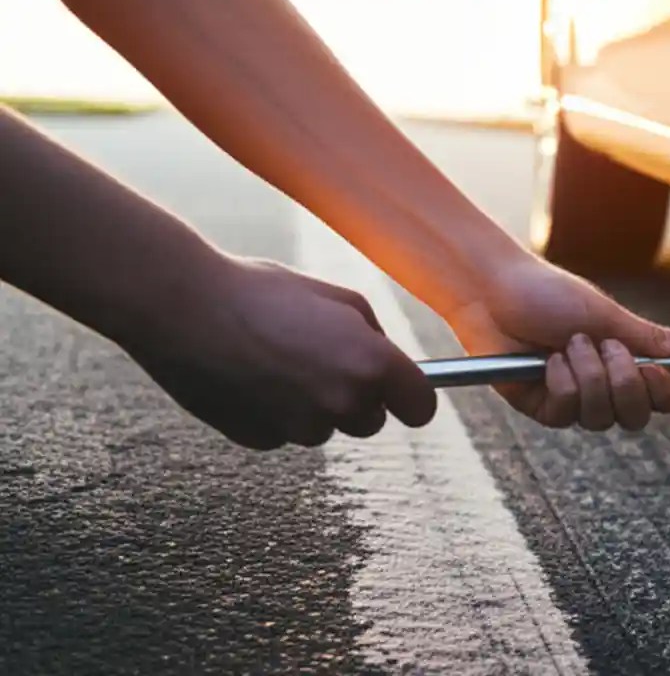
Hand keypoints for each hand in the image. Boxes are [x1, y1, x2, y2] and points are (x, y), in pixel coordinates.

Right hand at [123, 256, 435, 448]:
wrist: (184, 308)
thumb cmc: (262, 292)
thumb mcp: (339, 298)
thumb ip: (374, 336)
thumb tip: (386, 362)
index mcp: (370, 364)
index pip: (421, 407)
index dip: (412, 396)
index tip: (403, 389)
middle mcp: (342, 403)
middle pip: (372, 420)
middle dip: (358, 395)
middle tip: (324, 357)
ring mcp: (300, 428)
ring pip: (326, 426)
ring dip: (315, 403)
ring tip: (277, 359)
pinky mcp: (262, 441)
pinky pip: (285, 431)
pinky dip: (276, 412)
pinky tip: (251, 377)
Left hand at [444, 255, 669, 430]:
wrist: (494, 292)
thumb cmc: (547, 294)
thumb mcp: (606, 315)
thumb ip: (650, 337)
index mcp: (623, 361)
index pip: (662, 397)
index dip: (664, 391)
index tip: (656, 370)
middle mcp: (602, 385)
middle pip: (636, 417)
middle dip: (624, 383)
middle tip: (606, 346)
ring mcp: (572, 399)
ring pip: (600, 418)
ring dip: (588, 375)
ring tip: (567, 343)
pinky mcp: (541, 408)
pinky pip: (566, 413)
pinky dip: (561, 382)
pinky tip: (546, 360)